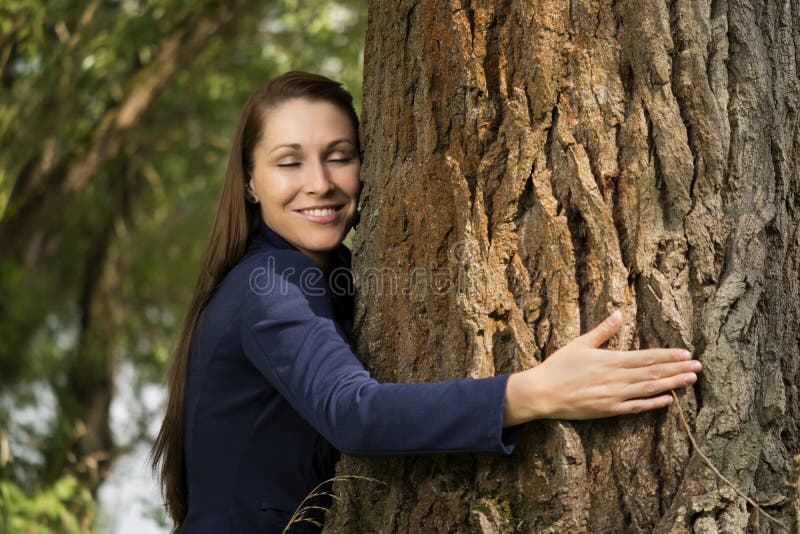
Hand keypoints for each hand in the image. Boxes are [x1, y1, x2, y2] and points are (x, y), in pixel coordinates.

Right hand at [503, 310, 701, 425]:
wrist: (543, 393)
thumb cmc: (559, 366)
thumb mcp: (579, 343)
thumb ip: (602, 330)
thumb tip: (618, 313)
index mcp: (610, 360)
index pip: (646, 356)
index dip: (668, 355)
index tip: (686, 353)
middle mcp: (616, 378)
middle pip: (653, 372)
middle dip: (677, 369)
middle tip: (699, 366)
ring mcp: (614, 396)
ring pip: (649, 389)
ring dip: (672, 384)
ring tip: (691, 380)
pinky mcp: (609, 410)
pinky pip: (636, 407)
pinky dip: (653, 404)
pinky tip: (669, 401)